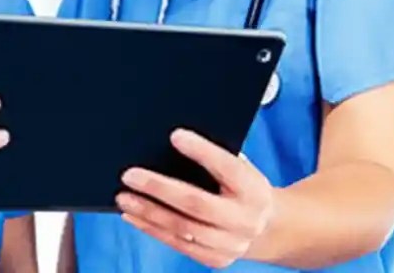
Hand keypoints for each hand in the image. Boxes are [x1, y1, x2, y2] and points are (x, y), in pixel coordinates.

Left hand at [116, 129, 274, 268]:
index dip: (202, 151)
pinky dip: (152, 229)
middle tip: (129, 175)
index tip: (175, 135)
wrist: (270, 228)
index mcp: (254, 189)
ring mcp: (232, 244)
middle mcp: (246, 219)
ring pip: (183, 229)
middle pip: (197, 204)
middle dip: (159, 188)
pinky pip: (179, 245)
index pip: (228, 167)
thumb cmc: (242, 187)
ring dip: (148, 212)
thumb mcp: (240, 169)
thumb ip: (214, 159)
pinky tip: (133, 217)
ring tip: (123, 198)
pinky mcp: (216, 259)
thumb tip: (170, 142)